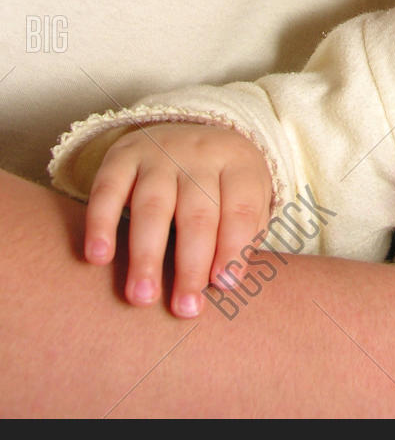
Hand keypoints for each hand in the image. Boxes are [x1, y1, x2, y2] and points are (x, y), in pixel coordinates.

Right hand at [83, 124, 272, 318]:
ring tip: (142, 297)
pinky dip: (100, 224)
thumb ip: (245, 236)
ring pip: (152, 205)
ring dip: (146, 255)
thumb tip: (228, 284)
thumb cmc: (223, 185)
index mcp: (238, 164)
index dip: (233, 247)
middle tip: (185, 308)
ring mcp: (159, 154)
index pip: (240, 207)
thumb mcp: (250, 197)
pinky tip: (99, 258)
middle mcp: (199, 156)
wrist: (189, 130)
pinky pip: (107, 189)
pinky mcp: (121, 157)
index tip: (224, 286)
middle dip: (191, 265)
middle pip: (197, 212)